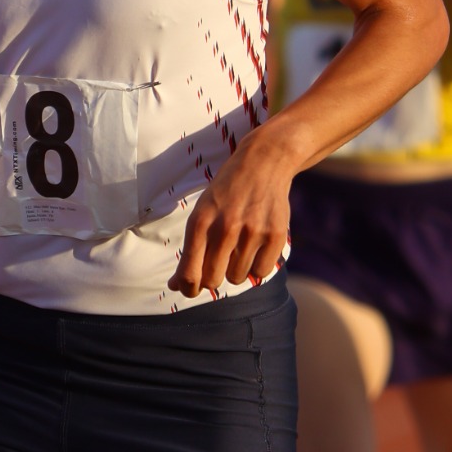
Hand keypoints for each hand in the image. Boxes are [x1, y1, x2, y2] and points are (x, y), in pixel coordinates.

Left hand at [168, 135, 292, 298]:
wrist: (264, 162)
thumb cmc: (227, 192)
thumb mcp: (201, 212)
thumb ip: (190, 250)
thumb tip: (175, 286)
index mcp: (201, 222)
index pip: (190, 273)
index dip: (188, 288)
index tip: (190, 289)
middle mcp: (226, 228)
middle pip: (213, 281)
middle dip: (212, 278)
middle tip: (217, 264)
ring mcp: (253, 232)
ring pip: (237, 278)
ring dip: (235, 270)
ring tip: (239, 248)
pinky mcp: (275, 235)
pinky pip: (261, 272)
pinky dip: (257, 266)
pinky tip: (255, 248)